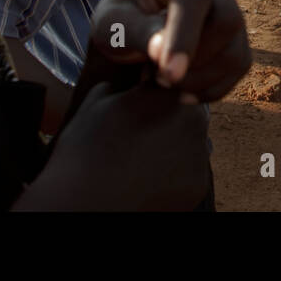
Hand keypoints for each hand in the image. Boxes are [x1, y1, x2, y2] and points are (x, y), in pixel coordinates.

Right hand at [20, 80, 211, 210]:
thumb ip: (122, 83)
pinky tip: (148, 177)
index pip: (173, 82)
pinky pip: (190, 170)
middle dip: (169, 119)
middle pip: (186, 111)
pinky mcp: (198, 182)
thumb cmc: (82, 151)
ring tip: (141, 158)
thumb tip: (131, 76)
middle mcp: (191, 118)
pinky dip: (175, 173)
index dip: (155, 93)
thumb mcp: (95, 103)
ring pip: (190, 141)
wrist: (82, 205)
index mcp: (166, 92)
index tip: (138, 107)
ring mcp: (197, 152)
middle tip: (140, 136)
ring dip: (175, 145)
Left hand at [87, 0, 251, 101]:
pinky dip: (212, 88)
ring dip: (201, 79)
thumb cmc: (118, 23)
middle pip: (228, 20)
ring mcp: (229, 8)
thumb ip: (133, 31)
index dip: (185, 33)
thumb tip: (160, 49)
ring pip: (236, 49)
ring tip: (163, 83)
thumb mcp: (111, 25)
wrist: (133, 32)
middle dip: (196, 59)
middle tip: (159, 78)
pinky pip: (239, 65)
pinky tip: (183, 93)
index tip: (169, 73)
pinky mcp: (236, 36)